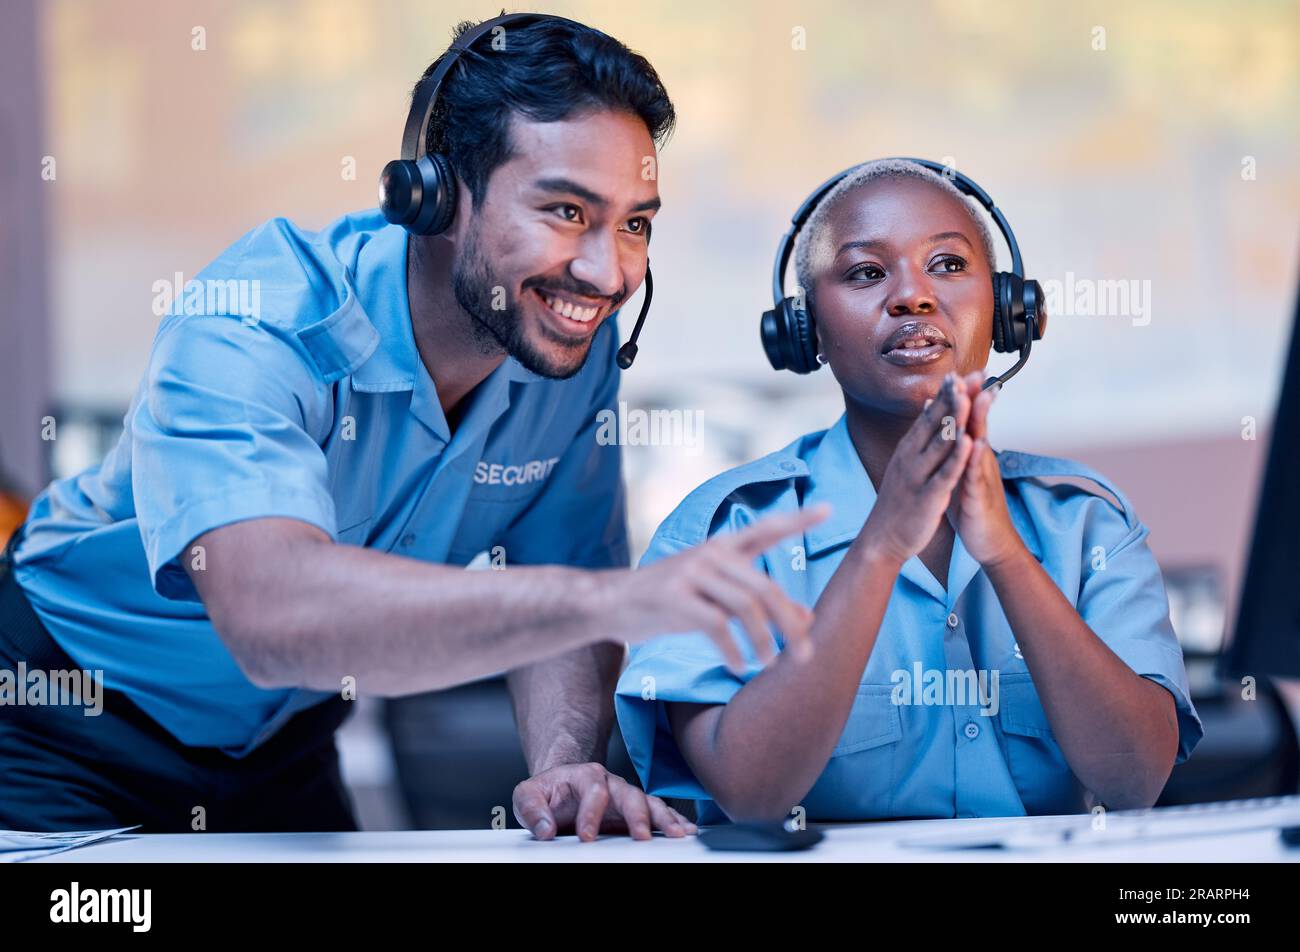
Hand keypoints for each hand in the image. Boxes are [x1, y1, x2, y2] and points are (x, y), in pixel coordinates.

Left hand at [512, 762, 697, 841]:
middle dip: (636, 815)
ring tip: (677, 833)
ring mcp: (626, 796)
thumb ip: (531, 808)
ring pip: (649, 802)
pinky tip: (685, 830)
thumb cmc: (548, 793)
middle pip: (629, 794)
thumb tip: (544, 829)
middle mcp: (610, 783)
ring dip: (664, 818)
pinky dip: (673, 820)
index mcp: (584, 775)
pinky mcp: (636, 811)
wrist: (562, 789)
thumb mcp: (527, 795)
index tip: (586, 837)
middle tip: (640, 837)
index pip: (593, 791)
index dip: (591, 814)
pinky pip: (659, 812)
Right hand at [607, 506, 829, 671]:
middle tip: (806, 655)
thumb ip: (756, 602)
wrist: (611, 604)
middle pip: (765, 588)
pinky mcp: (675, 597)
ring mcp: (692, 573)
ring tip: (771, 665)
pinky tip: (738, 667)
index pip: (766, 529)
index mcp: (723, 548)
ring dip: (764, 642)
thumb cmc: (668, 601)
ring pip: (746, 607)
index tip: (829, 510)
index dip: (798, 520)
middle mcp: (711, 554)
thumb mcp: (715, 597)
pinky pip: (717, 625)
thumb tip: (807, 618)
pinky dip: (733, 650)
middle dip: (790, 625)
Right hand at [859, 370, 974, 563]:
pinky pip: (945, 473)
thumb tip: (928, 405)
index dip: (951, 392)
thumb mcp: (907, 462)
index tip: (968, 371)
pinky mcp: (927, 496)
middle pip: (937, 420)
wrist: (882, 538)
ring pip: (940, 442)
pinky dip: (957, 457)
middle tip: (976, 374)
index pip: (932, 413)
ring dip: (957, 418)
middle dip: (958, 396)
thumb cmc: (899, 501)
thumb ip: (921, 434)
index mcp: (909, 447)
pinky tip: (969, 442)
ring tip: (971, 395)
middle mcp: (911, 456)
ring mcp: (918, 475)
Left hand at [948, 371, 1025, 567]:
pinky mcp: (978, 496)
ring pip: (980, 443)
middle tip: (975, 371)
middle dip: (975, 397)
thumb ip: (958, 447)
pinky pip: (976, 475)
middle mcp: (979, 460)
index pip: (968, 418)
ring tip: (978, 396)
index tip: (961, 369)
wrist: (989, 541)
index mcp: (971, 453)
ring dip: (979, 420)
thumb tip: (951, 423)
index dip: (965, 395)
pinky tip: (975, 444)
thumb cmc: (973, 505)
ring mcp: (981, 477)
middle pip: (978, 423)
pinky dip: (975, 459)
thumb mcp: (962, 470)